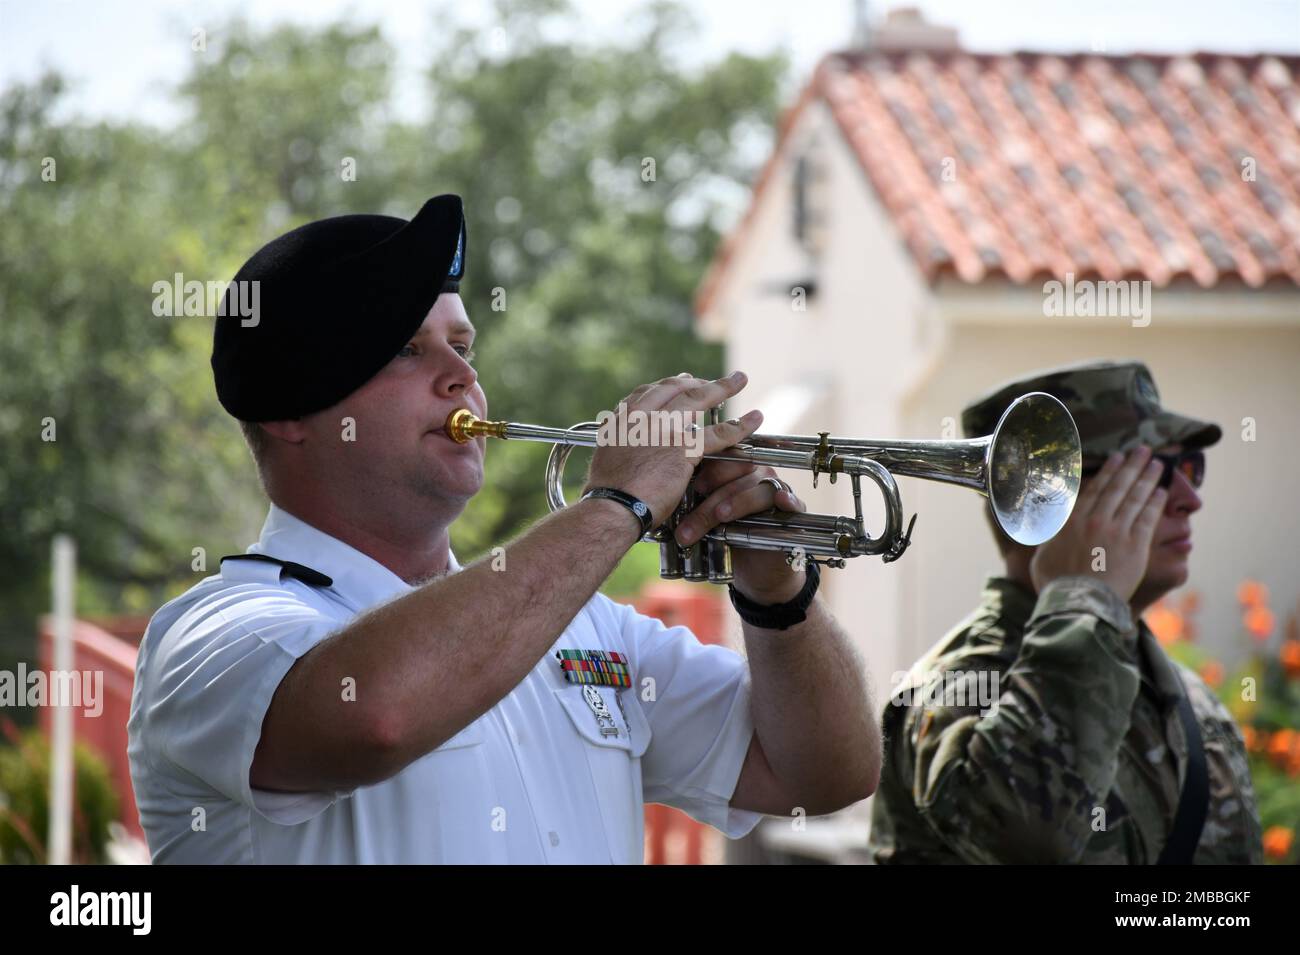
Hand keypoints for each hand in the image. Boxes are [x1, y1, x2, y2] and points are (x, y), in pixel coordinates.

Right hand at [582, 372, 761, 525]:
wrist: (611, 507)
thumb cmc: (606, 495)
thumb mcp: (605, 460)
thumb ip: (619, 448)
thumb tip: (625, 454)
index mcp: (621, 421)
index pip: (646, 392)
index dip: (668, 385)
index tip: (681, 381)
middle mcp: (642, 418)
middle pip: (674, 388)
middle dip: (697, 380)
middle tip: (714, 378)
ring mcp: (664, 429)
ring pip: (699, 400)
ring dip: (723, 387)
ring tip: (739, 379)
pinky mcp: (683, 448)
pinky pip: (718, 434)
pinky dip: (740, 426)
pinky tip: (754, 418)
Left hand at [675, 452, 809, 604]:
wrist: (752, 571)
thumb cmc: (724, 537)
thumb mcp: (703, 519)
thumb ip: (690, 502)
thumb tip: (660, 498)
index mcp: (732, 470)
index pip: (720, 457)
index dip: (706, 468)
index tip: (688, 486)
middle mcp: (754, 474)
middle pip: (736, 471)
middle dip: (712, 493)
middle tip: (694, 509)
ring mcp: (774, 489)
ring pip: (757, 487)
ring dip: (737, 502)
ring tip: (719, 517)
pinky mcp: (792, 510)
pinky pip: (792, 500)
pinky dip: (787, 499)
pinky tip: (780, 501)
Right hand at [1030, 446, 1166, 601]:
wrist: (1078, 603)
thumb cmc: (1056, 584)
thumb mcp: (1043, 556)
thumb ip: (1050, 538)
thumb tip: (1048, 529)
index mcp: (1072, 521)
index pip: (1094, 489)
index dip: (1109, 472)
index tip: (1118, 458)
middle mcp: (1094, 520)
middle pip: (1117, 487)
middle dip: (1132, 466)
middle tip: (1143, 451)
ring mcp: (1116, 531)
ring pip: (1134, 498)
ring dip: (1147, 478)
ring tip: (1158, 464)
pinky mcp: (1135, 546)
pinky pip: (1147, 518)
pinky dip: (1154, 503)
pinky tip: (1162, 491)